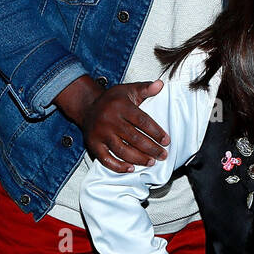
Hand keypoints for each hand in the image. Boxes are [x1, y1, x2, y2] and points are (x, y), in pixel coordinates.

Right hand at [55, 76, 169, 172]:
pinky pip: (105, 159)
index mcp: (121, 106)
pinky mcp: (93, 144)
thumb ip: (146, 88)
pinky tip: (131, 168)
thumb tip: (161, 84)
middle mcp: (109, 120)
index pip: (142, 121)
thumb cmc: (112, 99)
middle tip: (163, 155)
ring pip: (121, 150)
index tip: (166, 141)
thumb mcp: (129, 89)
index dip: (156, 132)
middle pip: (134, 138)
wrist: (87, 106)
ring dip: (138, 159)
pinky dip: (118, 166)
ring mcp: (100, 133)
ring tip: (151, 162)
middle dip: (151, 149)